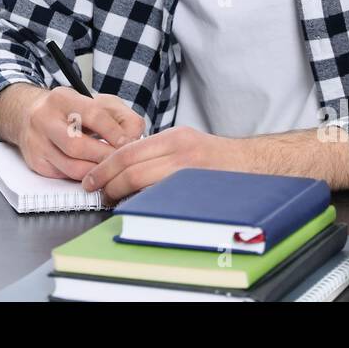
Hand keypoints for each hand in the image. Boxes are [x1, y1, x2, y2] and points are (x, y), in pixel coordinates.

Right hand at [16, 87, 145, 181]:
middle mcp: (44, 119)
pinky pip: (64, 177)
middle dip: (105, 157)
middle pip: (78, 145)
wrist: (32, 114)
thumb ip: (122, 117)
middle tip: (123, 163)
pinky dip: (84, 178)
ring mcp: (37, 143)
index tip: (130, 143)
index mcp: (62, 99)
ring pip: (71, 167)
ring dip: (97, 172)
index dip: (115, 133)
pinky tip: (95, 173)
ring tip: (112, 170)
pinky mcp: (36, 162)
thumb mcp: (99, 103)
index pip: (93, 115)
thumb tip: (133, 139)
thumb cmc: (73, 110)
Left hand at [80, 125, 245, 201]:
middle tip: (97, 192)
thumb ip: (158, 153)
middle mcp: (181, 150)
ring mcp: (190, 171)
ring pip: (143, 182)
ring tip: (113, 201)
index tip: (93, 179)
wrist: (255, 167)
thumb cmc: (218, 160)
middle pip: (131, 166)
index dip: (105, 167)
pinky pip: (162, 199)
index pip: (128, 150)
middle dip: (107, 182)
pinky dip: (144, 204)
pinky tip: (138, 209)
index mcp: (175, 137)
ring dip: (122, 194)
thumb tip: (124, 169)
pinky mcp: (197, 190)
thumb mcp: (186, 145)